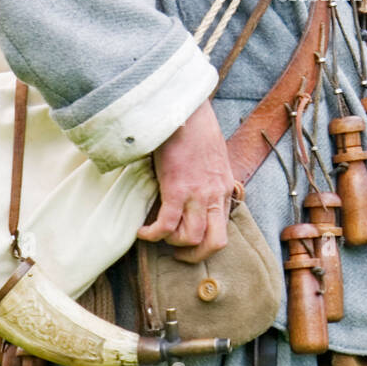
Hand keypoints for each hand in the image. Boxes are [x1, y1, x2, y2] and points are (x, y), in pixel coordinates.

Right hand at [135, 99, 235, 259]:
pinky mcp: (177, 188)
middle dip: (195, 256)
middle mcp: (215, 194)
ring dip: (171, 243)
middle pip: (215, 243)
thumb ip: (209, 178)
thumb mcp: (212, 158)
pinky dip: (153, 234)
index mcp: (224, 188)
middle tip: (177, 254)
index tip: (190, 243)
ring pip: (190, 239)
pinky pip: (166, 225)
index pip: (224, 229)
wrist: (186, 110)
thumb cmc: (196, 129)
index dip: (207, 244)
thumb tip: (196, 192)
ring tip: (157, 235)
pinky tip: (142, 231)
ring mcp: (197, 193)